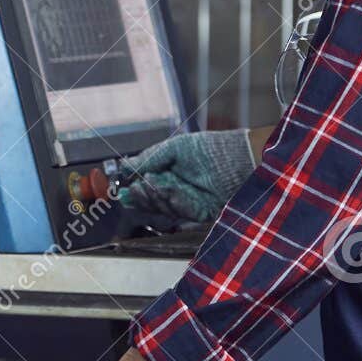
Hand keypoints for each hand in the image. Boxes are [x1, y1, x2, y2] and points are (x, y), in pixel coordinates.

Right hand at [117, 128, 256, 223]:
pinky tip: (167, 191)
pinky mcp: (202, 212)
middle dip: (142, 196)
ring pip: (165, 208)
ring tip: (151, 185)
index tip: (121, 191)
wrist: (240, 157)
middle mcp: (177, 190)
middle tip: (135, 188)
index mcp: (169, 174)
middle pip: (152, 201)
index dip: (134, 191)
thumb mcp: (175, 148)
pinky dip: (174, 202)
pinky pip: (183, 212)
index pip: (146, 187)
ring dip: (155, 198)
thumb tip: (125, 166)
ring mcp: (189, 202)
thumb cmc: (210, 148)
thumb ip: (150, 158)